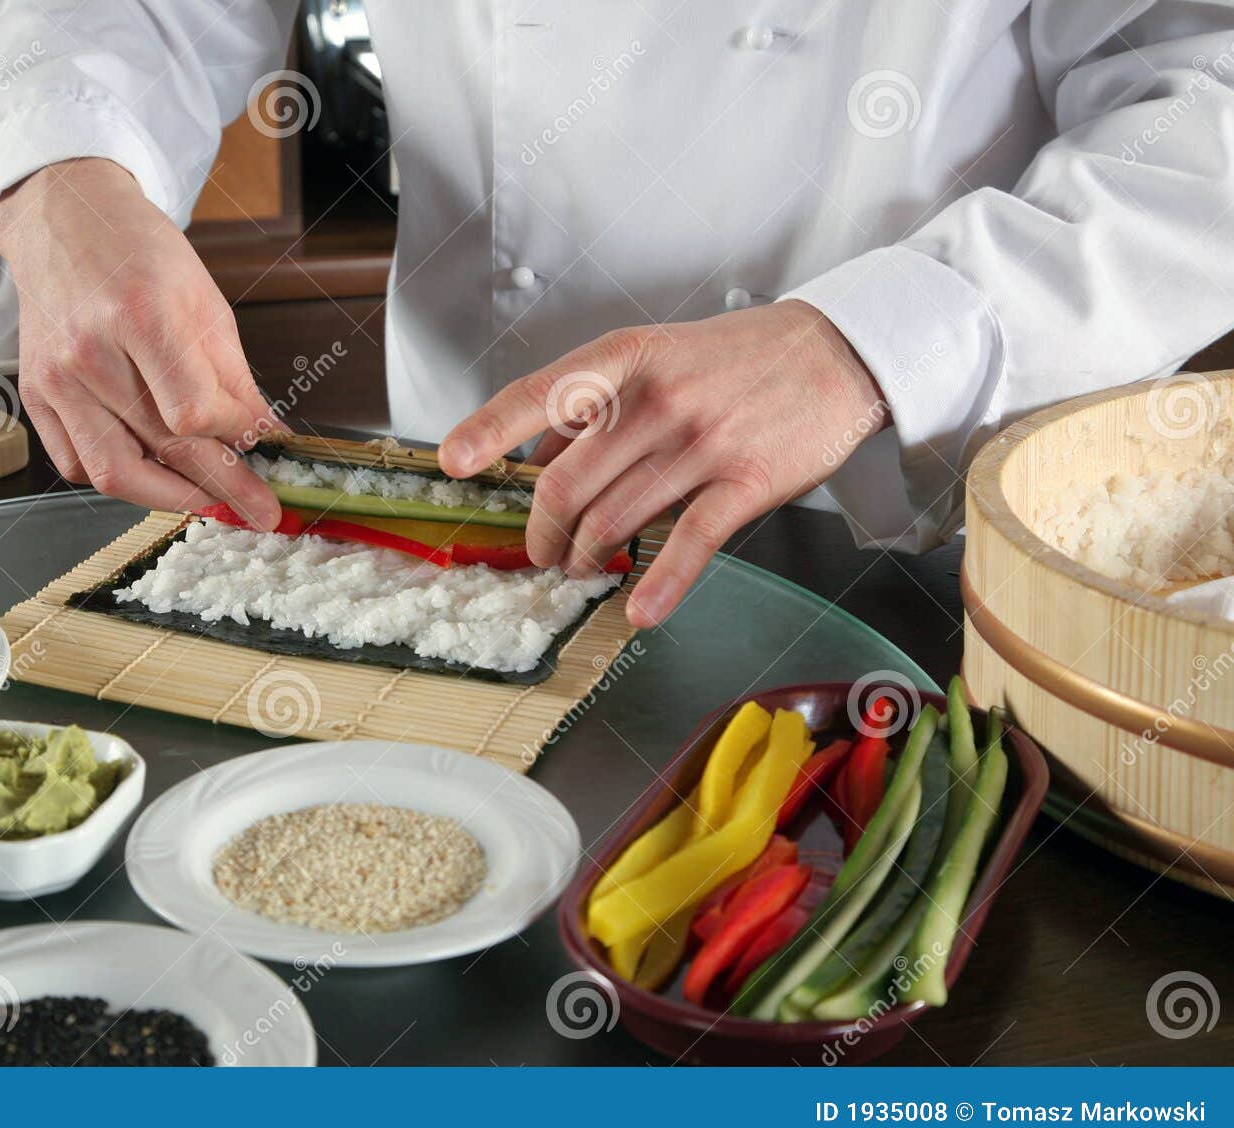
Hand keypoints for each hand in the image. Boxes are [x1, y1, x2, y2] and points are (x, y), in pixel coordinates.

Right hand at [0, 157, 281, 526]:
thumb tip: (267, 437)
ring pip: (115, 473)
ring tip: (211, 502)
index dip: (234, 438)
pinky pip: (77, 465)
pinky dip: (121, 480)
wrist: (64, 220)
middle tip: (261, 512)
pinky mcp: (35, 396)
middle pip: (163, 448)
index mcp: (140, 314)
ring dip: (171, 499)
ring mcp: (56, 379)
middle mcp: (89, 351)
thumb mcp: (204, 301)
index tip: (261, 445)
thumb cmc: (139, 255)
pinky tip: (153, 473)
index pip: (193, 412)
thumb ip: (234, 377)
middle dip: (223, 489)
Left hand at [438, 301, 885, 628]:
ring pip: (614, 521)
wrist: (840, 352)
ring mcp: (702, 441)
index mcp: (628, 359)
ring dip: (590, 559)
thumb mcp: (659, 353)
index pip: (540, 394)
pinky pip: (687, 545)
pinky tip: (640, 611)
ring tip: (587, 568)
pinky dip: (658, 586)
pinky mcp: (746, 482)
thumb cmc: (739, 358)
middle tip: (544, 553)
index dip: (489, 431)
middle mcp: (657, 399)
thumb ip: (599, 400)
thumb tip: (539, 451)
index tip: (452, 461)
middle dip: (544, 534)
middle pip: (566, 484)